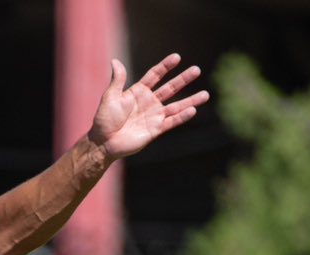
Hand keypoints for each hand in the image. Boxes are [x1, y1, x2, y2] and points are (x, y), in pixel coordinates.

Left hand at [91, 53, 207, 159]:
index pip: (155, 75)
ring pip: (176, 106)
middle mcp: (149, 102)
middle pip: (170, 88)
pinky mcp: (155, 129)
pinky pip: (171, 122)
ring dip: (191, 101)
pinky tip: (193, 110)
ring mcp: (153, 116)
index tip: (177, 57)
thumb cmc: (104, 119)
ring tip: (206, 95)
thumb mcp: (110, 97)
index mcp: (138, 92)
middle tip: (197, 70)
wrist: (103, 142)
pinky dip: (182, 117)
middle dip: (183, 79)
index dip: (165, 67)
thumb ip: (117, 80)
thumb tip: (116, 61)